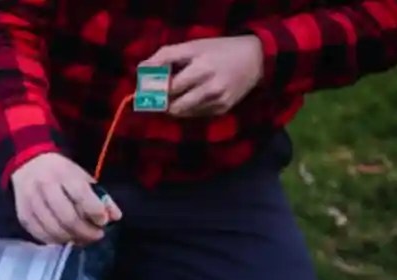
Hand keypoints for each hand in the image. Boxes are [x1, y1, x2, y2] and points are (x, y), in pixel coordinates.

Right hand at [10, 153, 121, 244]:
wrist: (28, 163)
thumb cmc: (60, 172)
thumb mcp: (82, 176)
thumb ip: (99, 196)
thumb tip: (115, 217)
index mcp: (63, 174)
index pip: (81, 195)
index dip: (95, 212)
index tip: (103, 221)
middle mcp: (45, 187)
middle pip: (67, 218)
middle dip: (85, 232)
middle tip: (96, 236)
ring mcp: (31, 203)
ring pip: (53, 230)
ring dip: (71, 239)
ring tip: (81, 239)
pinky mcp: (23, 215)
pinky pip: (40, 235)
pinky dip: (55, 241)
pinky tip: (64, 239)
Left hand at [141, 36, 264, 116]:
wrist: (255, 59)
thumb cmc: (218, 50)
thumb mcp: (192, 46)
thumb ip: (165, 56)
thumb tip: (141, 69)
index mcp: (201, 69)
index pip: (168, 88)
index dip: (154, 91)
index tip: (145, 90)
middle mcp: (210, 89)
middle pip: (173, 107)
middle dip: (161, 103)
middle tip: (156, 96)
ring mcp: (217, 102)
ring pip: (182, 114)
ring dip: (173, 107)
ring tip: (175, 95)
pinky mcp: (222, 110)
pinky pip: (195, 115)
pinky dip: (188, 108)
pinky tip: (193, 97)